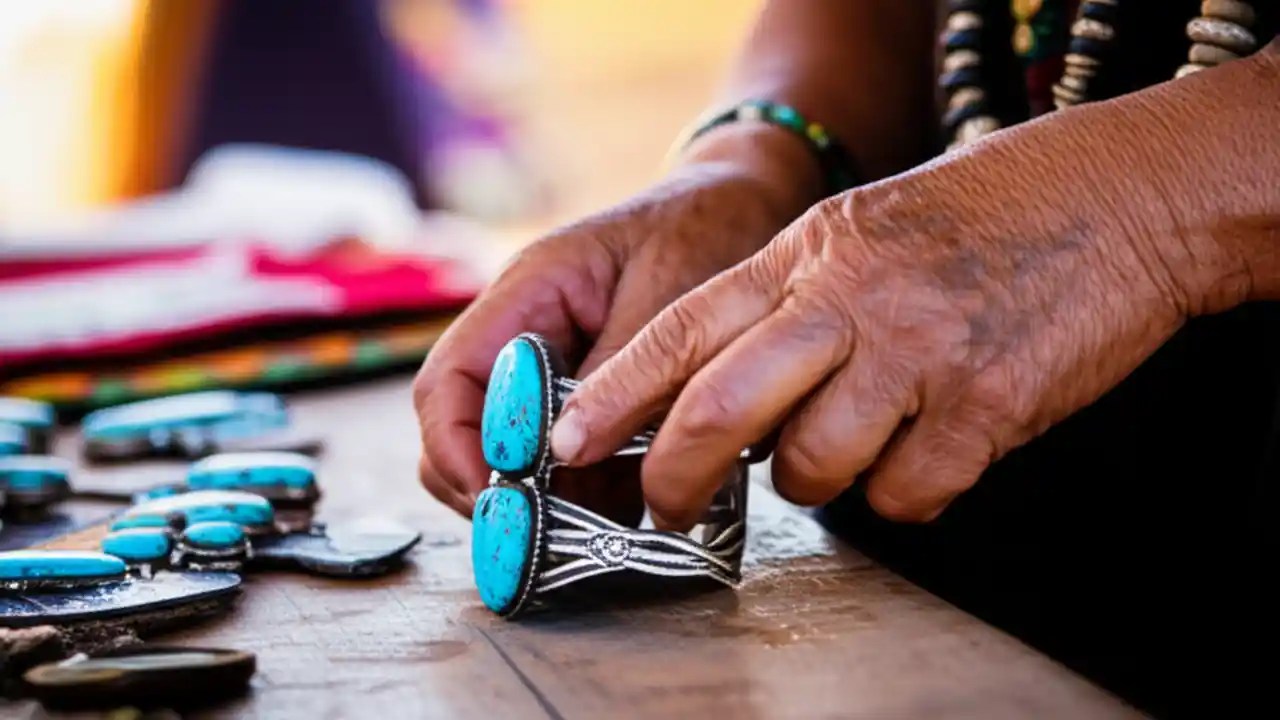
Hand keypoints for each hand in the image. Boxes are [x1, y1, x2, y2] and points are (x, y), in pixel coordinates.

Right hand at [413, 123, 821, 520]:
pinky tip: (632, 519)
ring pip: (519, 458)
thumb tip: (570, 451)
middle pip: (467, 432)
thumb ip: (621, 370)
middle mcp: (526, 338)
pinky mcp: (596, 399)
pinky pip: (574, 460)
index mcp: (526, 293)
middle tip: (546, 542)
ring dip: (550, 504)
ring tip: (599, 542)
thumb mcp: (670, 291)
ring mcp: (557, 371)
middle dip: (495, 492)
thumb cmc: (707, 224)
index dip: (457, 451)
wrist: (749, 200)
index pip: (447, 382)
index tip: (498, 503)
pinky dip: (592, 497)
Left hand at [549, 105, 1248, 529]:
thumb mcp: (861, 230)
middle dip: (676, 475)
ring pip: (813, 469)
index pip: (682, 331)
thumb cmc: (984, 216)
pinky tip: (931, 451)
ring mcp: (916, 356)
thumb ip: (789, 302)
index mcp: (808, 254)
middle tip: (664, 506)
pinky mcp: (983, 408)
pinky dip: (905, 493)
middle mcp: (850, 301)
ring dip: (816, 482)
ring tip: (853, 448)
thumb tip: (727, 396)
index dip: (614, 392)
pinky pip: (906, 496)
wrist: (1121, 197)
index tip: (565, 438)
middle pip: (722, 410)